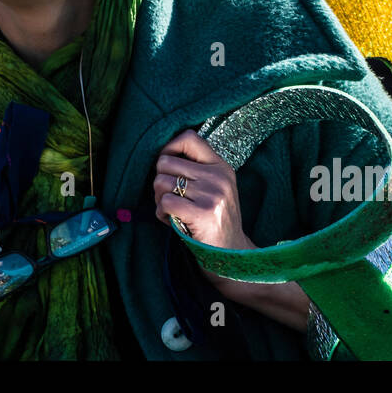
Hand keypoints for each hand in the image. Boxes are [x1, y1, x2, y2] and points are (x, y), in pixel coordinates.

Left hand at [152, 129, 253, 252]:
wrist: (232, 254)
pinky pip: (165, 202)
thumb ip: (194, 170)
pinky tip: (172, 221)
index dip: (169, 148)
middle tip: (170, 197)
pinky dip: (162, 213)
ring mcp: (212, 194)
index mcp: (220, 166)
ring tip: (173, 211)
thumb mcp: (215, 188)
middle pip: (165, 162)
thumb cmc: (215, 220)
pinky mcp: (203, 213)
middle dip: (160, 181)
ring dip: (159, 199)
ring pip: (161, 182)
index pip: (189, 138)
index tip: (167, 166)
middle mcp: (218, 177)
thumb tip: (161, 156)